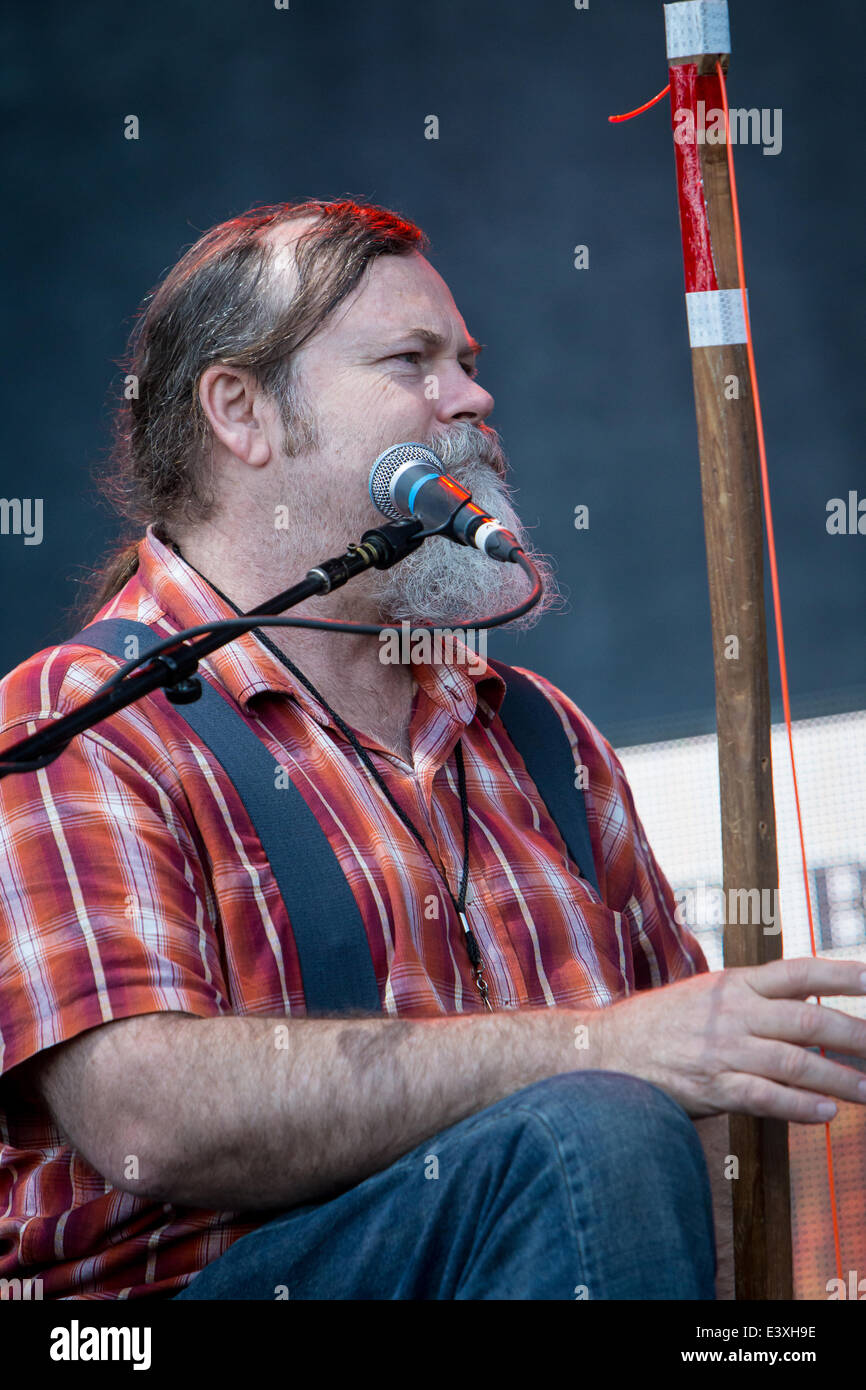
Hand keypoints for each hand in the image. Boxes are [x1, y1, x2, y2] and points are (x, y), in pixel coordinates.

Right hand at [596, 956, 865, 1121]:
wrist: (603, 1050)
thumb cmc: (658, 1025)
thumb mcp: (704, 995)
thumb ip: (749, 999)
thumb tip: (803, 1007)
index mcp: (734, 983)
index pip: (799, 972)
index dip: (842, 975)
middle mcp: (733, 1012)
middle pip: (809, 1021)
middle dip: (856, 1036)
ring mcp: (723, 1050)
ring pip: (796, 1062)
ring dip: (842, 1078)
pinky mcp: (711, 1087)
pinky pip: (765, 1096)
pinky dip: (800, 1105)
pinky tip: (826, 1112)